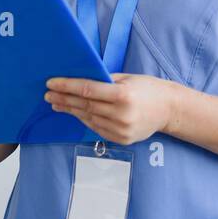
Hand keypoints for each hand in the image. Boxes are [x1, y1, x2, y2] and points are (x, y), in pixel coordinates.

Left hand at [44, 74, 181, 145]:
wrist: (169, 109)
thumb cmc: (148, 88)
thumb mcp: (127, 78)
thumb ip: (104, 81)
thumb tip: (79, 81)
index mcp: (123, 95)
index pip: (87, 90)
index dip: (67, 87)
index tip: (51, 84)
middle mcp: (121, 114)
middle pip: (85, 105)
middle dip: (64, 99)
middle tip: (48, 95)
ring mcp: (121, 129)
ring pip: (88, 118)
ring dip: (71, 110)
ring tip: (57, 104)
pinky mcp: (121, 139)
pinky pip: (97, 128)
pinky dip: (85, 120)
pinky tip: (75, 113)